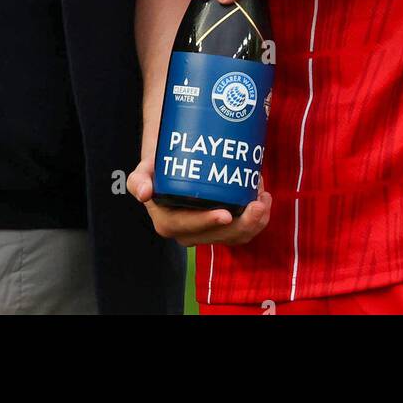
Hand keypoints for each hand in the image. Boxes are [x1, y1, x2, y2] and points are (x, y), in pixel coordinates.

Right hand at [127, 157, 270, 246]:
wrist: (170, 166)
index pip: (189, 227)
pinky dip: (257, 219)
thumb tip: (145, 192)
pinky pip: (242, 231)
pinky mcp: (222, 226)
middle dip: (243, 224)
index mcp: (168, 223)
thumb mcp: (143, 171)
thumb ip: (138, 180)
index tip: (227, 214)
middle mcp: (189, 233)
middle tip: (259, 202)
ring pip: (235, 236)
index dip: (208, 223)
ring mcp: (208, 231)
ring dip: (255, 222)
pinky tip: (263, 198)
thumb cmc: (157, 168)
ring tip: (264, 197)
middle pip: (219, 235)